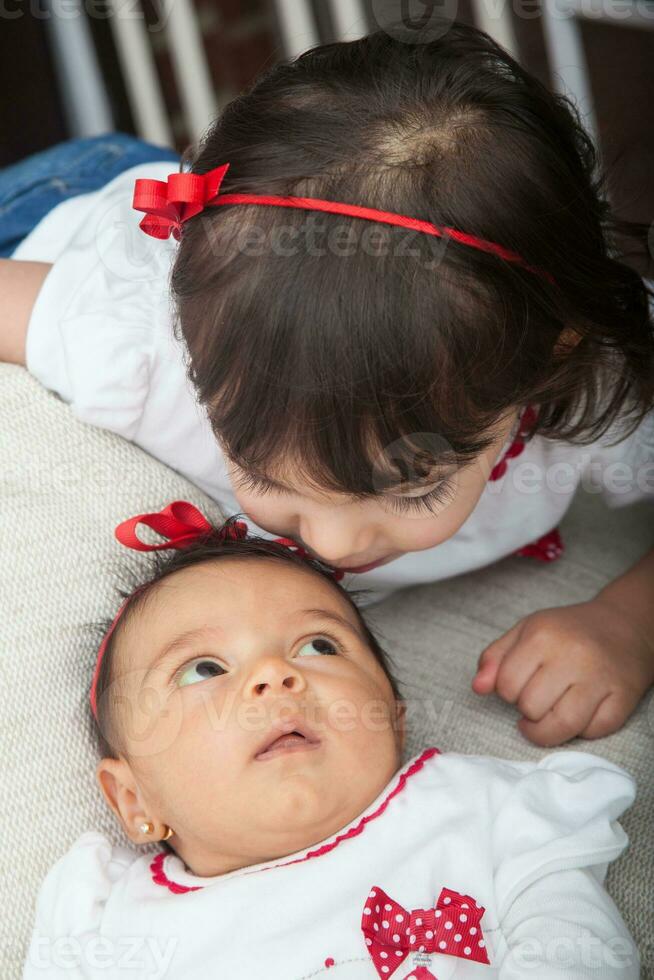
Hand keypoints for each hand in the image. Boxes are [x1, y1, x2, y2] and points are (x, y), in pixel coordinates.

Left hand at [471, 598, 653, 745]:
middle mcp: (573, 656)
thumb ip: (495, 658)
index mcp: (543, 636)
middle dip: (527, 710)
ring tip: (543, 720)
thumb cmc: (567, 630)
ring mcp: (600, 678)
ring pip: (562, 726)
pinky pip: (594, 732)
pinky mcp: (623, 698)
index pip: (506, 685)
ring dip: (547, 730)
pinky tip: (576, 716)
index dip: (506, 691)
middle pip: (532, 707)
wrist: (623, 624)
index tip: (516, 686)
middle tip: (536, 698)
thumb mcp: (525, 631)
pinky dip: (581, 732)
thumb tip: (478, 688)